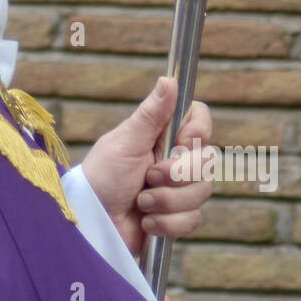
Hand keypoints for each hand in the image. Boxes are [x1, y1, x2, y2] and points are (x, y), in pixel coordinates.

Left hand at [81, 76, 213, 259]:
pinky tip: (145, 221)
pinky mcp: (177, 217)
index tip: (183, 139)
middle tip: (148, 177)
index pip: (200, 120)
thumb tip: (169, 78)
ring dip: (167, 200)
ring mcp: (178, 189)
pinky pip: (192, 219)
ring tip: (141, 201)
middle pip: (207, 159)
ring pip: (202, 191)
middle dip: (176, 174)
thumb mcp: (125, 142)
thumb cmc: (102, 176)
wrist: (92, 222)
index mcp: (162, 136)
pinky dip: (166, 222)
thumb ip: (151, 114)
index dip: (198, 131)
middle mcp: (175, 159)